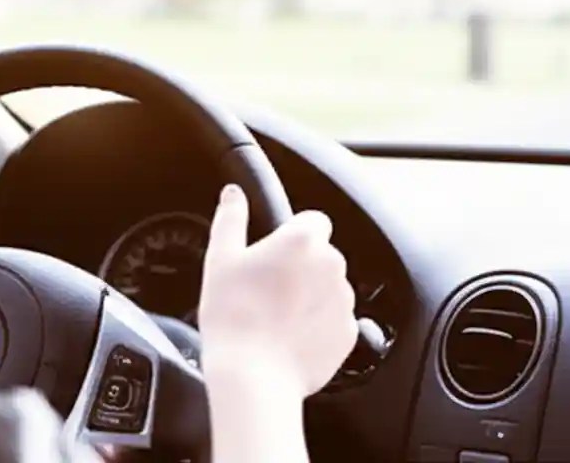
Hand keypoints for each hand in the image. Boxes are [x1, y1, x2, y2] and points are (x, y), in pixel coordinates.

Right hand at [197, 185, 356, 398]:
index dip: (292, 235)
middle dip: (301, 267)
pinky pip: (334, 319)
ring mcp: (343, 301)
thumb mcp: (221, 259)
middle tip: (267, 288)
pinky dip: (318, 324)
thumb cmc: (233, 316)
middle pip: (321, 255)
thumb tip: (233, 195)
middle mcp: (331, 265)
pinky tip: (289, 336)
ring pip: (329, 287)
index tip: (273, 254)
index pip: (312, 220)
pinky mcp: (348, 333)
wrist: (253, 375)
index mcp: (302, 240)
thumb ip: (231, 219)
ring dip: (311, 295)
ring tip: (276, 316)